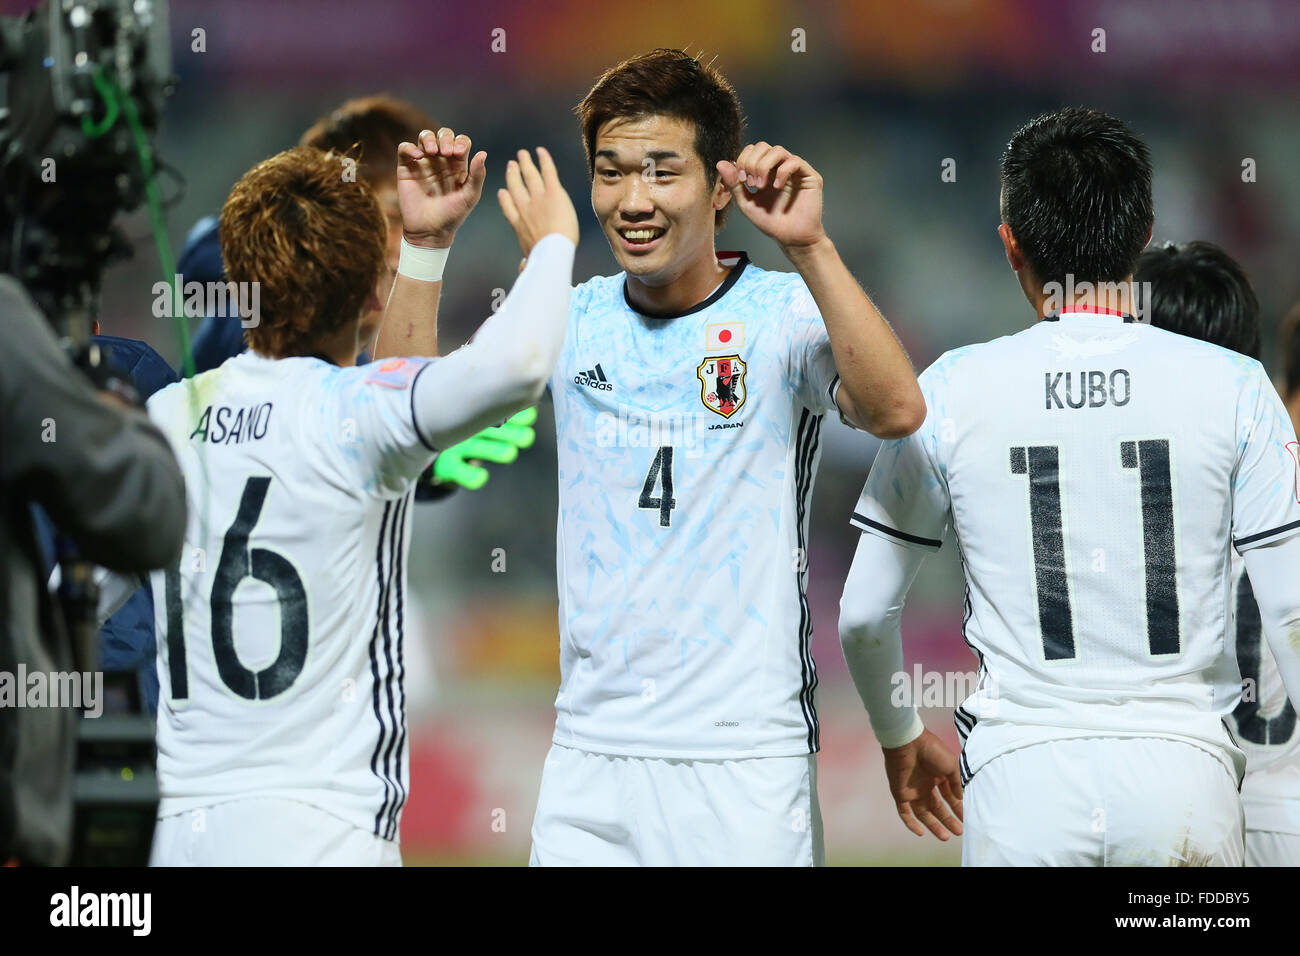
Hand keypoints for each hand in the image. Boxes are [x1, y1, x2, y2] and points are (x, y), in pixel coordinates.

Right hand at [396, 127, 487, 248]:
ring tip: (432, 151)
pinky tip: (418, 156)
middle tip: (447, 152)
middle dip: (446, 138)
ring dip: (429, 139)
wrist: (430, 231)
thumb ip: (477, 176)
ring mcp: (423, 163)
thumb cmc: (452, 215)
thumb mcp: (470, 196)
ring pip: (425, 137)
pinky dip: (410, 147)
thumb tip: (483, 153)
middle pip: (443, 135)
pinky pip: (405, 148)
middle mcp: (441, 161)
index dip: (461, 142)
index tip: (460, 153)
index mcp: (458, 165)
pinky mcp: (406, 168)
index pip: (461, 142)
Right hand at [430, 407, 537, 489]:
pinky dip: (471, 476)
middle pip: (492, 431)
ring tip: (510, 453)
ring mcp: (457, 447)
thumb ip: (504, 417)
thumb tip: (531, 410)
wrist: (426, 445)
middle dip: (511, 434)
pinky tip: (481, 478)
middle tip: (527, 438)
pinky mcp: (448, 466)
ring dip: (495, 451)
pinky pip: (460, 472)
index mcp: (479, 419)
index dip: (516, 418)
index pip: (501, 416)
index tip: (530, 417)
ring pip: (478, 449)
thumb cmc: (462, 433)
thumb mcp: (478, 422)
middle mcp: (469, 431)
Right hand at [497, 147, 579, 256]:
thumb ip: (526, 263)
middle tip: (512, 165)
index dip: (505, 197)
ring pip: (529, 175)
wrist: (553, 251)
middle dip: (513, 175)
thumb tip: (522, 270)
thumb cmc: (543, 260)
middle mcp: (525, 208)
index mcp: (518, 225)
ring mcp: (538, 198)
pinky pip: (548, 171)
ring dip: (526, 163)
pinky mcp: (553, 192)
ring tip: (523, 154)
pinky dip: (544, 160)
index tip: (503, 191)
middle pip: (516, 186)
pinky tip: (541, 151)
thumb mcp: (530, 262)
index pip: (508, 207)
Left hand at [717, 143, 825, 250]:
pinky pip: (794, 161)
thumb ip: (734, 184)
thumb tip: (721, 163)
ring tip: (761, 186)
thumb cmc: (771, 223)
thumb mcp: (746, 203)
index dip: (743, 160)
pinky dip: (781, 171)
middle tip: (751, 184)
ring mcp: (794, 170)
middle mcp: (779, 167)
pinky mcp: (809, 175)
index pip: (752, 151)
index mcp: (765, 171)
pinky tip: (777, 187)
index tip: (742, 181)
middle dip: (752, 163)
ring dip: (763, 166)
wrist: (791, 238)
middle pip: (763, 146)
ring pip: (777, 150)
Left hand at [881, 728, 963, 839]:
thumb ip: (956, 783)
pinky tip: (921, 833)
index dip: (957, 808)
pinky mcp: (900, 794)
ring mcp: (912, 790)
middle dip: (948, 820)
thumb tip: (960, 799)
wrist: (908, 742)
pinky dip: (911, 824)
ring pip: (923, 814)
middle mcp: (925, 785)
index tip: (966, 819)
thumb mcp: (951, 766)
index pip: (949, 797)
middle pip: (937, 808)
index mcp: (938, 777)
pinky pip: (905, 813)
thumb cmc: (932, 750)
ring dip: (934, 826)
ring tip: (946, 837)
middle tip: (959, 832)